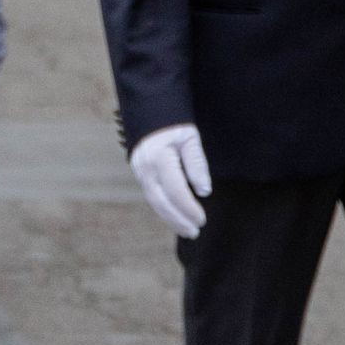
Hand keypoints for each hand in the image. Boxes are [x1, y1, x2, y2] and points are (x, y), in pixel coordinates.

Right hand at [129, 123, 211, 238]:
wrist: (149, 112)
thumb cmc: (173, 125)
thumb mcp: (189, 138)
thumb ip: (196, 164)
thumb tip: (204, 191)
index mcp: (159, 157)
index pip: (175, 190)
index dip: (188, 208)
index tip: (202, 219)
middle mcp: (146, 168)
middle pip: (161, 201)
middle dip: (178, 220)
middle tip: (195, 232)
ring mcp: (140, 173)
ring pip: (155, 202)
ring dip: (171, 219)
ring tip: (188, 231)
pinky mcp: (141, 176)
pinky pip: (152, 197)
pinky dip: (165, 210)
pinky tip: (177, 218)